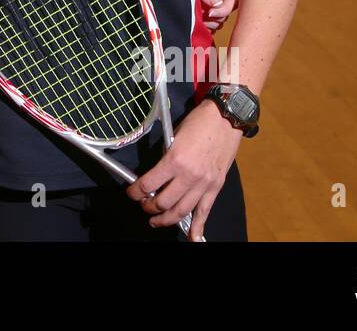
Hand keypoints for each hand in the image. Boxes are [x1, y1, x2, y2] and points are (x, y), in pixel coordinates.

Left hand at [125, 99, 241, 240]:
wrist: (226, 118)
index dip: (136, 191)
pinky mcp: (216, 186)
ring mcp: (204, 183)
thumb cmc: (198, 122)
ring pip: (181, 211)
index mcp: (174, 160)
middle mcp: (189, 175)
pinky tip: (192, 238)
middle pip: (163, 202)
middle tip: (143, 205)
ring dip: (166, 219)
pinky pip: (205, 211)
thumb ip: (166, 157)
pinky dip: (198, 227)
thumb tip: (156, 174)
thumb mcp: (174, 136)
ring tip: (156, 220)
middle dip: (149, 207)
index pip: (149, 184)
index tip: (131, 192)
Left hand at [196, 0, 236, 32]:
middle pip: (226, 15)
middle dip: (213, 17)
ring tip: (195, 16)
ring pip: (218, 24)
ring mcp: (212, 9)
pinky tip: (195, 23)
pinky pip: (210, 29)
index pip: (232, 2)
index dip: (224, 9)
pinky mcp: (205, 18)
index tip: (210, 12)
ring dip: (207, 23)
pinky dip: (204, 29)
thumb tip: (217, 5)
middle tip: (199, 14)